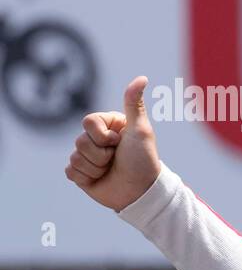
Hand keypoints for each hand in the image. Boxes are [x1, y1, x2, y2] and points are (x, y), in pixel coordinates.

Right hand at [65, 76, 161, 211]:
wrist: (142, 192)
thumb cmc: (143, 159)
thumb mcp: (140, 130)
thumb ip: (134, 103)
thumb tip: (142, 77)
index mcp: (108, 126)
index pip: (88, 122)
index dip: (102, 136)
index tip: (120, 143)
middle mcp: (96, 139)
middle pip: (80, 141)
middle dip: (101, 154)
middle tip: (117, 159)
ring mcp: (87, 156)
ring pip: (75, 157)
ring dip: (96, 167)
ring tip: (111, 170)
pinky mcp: (81, 174)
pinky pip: (71, 171)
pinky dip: (86, 177)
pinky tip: (100, 179)